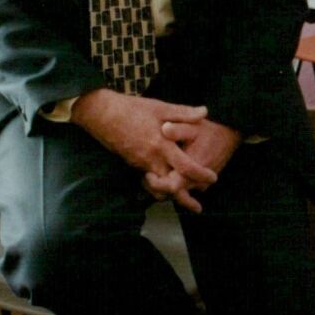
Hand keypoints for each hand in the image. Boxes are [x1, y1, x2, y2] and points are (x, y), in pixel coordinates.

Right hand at [73, 89, 217, 208]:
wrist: (101, 115)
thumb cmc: (131, 109)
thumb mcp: (160, 108)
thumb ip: (183, 113)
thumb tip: (205, 112)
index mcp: (162, 145)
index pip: (185, 166)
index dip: (200, 174)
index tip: (213, 178)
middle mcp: (151, 159)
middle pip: (171, 187)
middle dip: (184, 198)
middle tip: (197, 206)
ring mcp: (140, 164)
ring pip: (158, 187)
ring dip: (170, 193)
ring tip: (183, 197)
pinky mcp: (133, 164)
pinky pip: (148, 180)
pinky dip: (158, 185)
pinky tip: (165, 183)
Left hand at [153, 115, 241, 204]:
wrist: (228, 135)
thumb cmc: (209, 130)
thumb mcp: (193, 126)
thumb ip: (179, 129)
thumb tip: (165, 128)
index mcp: (193, 168)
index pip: (172, 187)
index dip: (157, 183)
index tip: (147, 174)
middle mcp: (197, 181)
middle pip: (171, 194)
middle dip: (156, 188)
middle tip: (144, 176)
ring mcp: (199, 184)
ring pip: (176, 194)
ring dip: (162, 187)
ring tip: (149, 176)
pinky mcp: (199, 184)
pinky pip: (183, 190)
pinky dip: (171, 185)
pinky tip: (161, 175)